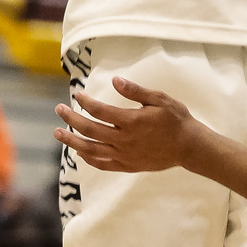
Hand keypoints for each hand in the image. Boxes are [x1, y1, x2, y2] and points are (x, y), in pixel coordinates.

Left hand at [55, 79, 195, 172]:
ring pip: (91, 150)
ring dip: (72, 141)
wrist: (188, 146)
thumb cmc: (175, 118)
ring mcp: (124, 155)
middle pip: (90, 130)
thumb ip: (135, 91)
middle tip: (59, 110)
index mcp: (131, 121)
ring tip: (58, 134)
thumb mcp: (159, 99)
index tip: (77, 94)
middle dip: (71, 119)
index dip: (86, 102)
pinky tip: (79, 152)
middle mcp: (124, 140)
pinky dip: (88, 158)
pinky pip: (102, 164)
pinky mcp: (127, 166)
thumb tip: (116, 80)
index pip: (100, 111)